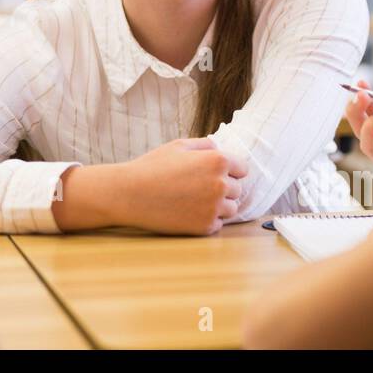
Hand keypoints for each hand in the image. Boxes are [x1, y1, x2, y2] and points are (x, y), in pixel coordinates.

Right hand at [121, 137, 247, 234]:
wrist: (130, 194)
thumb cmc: (152, 167)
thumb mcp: (179, 146)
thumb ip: (205, 145)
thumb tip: (219, 148)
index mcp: (217, 162)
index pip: (243, 168)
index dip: (230, 170)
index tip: (214, 173)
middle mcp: (221, 185)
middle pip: (237, 189)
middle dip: (222, 188)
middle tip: (197, 187)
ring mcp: (214, 208)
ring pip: (231, 209)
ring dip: (219, 206)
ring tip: (194, 200)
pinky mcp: (205, 227)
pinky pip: (218, 224)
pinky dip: (207, 219)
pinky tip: (188, 212)